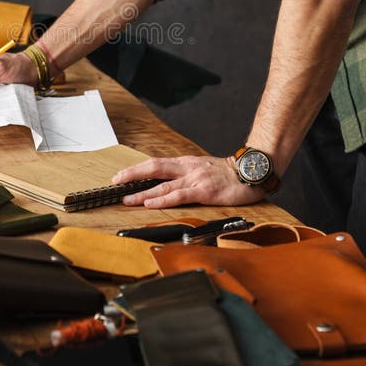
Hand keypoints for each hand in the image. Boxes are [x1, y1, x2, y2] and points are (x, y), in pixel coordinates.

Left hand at [112, 154, 264, 207]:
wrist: (250, 172)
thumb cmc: (228, 174)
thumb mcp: (202, 168)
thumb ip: (185, 174)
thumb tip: (166, 182)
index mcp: (185, 163)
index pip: (155, 164)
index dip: (136, 169)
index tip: (120, 176)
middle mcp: (187, 168)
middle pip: (154, 168)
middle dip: (132, 175)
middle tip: (115, 182)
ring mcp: (195, 179)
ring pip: (163, 185)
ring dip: (143, 193)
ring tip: (127, 199)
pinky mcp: (204, 192)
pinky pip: (179, 196)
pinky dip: (163, 200)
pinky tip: (151, 203)